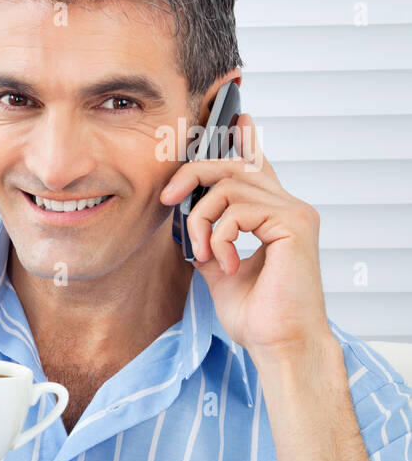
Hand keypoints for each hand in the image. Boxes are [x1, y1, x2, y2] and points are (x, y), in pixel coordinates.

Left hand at [159, 111, 330, 361]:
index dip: (243, 140)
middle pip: (231, 166)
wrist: (278, 343)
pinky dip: (219, 237)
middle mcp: (288, 206)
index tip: (236, 117)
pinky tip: (225, 263)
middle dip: (190, 175)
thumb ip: (207, 236)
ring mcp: (294, 212)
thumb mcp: (217, 267)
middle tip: (167, 199)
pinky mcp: (294, 224)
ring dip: (201, 221)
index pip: (255, 165)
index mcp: (272, 213)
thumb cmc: (255, 314)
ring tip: (201, 253)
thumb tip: (186, 217)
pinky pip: (239, 210)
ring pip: (228, 186)